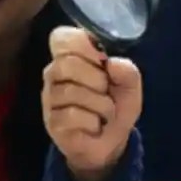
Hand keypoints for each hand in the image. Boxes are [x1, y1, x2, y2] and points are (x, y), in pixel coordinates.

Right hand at [41, 27, 141, 180]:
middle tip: (106, 91)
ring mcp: (50, 98)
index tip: (100, 57)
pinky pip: (72, 115)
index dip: (80, 43)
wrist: (111, 143)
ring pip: (71, 92)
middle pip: (66, 64)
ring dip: (100, 105)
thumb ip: (127, 71)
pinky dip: (92, 122)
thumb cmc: (116, 105)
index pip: (61, 37)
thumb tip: (112, 64)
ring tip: (105, 113)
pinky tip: (94, 126)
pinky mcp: (52, 122)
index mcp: (71, 57)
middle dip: (97, 79)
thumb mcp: (130, 86)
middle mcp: (55, 74)